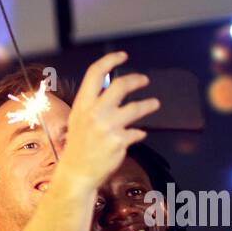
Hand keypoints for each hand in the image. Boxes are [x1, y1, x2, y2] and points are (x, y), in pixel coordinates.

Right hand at [57, 52, 159, 193]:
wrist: (77, 174)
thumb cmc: (78, 147)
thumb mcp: (79, 121)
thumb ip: (93, 104)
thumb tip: (112, 89)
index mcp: (82, 105)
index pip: (95, 74)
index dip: (110, 61)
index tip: (122, 56)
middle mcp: (94, 113)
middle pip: (120, 86)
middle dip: (136, 80)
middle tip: (144, 80)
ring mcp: (107, 127)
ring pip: (136, 108)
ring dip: (148, 105)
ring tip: (154, 104)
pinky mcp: (119, 141)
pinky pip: (136, 132)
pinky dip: (139, 133)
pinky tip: (138, 134)